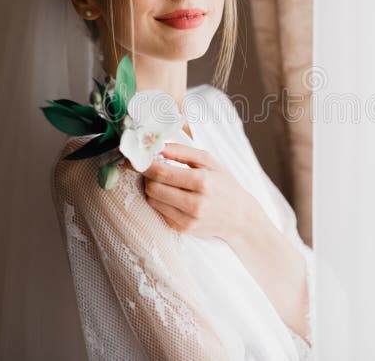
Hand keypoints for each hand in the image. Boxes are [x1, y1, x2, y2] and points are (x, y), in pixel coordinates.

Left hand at [140, 142, 255, 240]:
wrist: (240, 217)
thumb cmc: (223, 184)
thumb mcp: (209, 161)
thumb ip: (182, 151)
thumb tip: (158, 146)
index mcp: (202, 181)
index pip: (162, 172)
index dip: (145, 165)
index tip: (135, 159)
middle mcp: (195, 203)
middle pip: (153, 188)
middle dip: (148, 177)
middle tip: (152, 170)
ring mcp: (189, 219)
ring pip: (153, 201)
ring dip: (152, 190)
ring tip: (164, 183)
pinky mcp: (184, 229)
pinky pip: (160, 213)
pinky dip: (161, 202)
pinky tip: (172, 197)